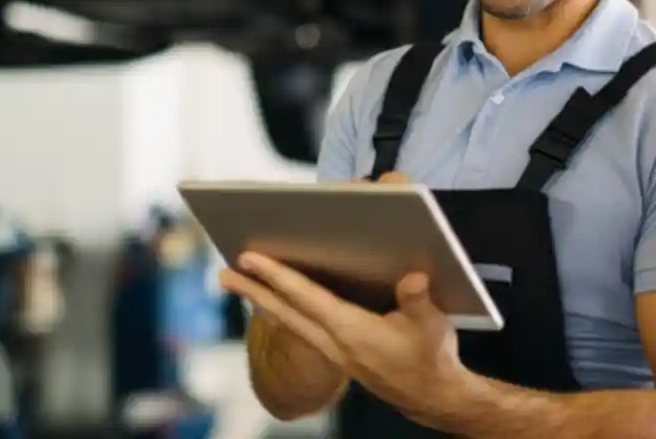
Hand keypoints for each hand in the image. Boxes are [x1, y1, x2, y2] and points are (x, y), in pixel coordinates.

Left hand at [220, 252, 469, 428]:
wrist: (431, 396)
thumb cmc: (431, 356)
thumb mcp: (432, 326)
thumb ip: (418, 300)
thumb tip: (412, 277)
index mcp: (353, 332)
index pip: (307, 299)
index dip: (278, 277)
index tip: (250, 259)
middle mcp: (335, 343)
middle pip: (286, 312)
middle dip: (254, 291)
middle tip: (223, 272)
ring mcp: (332, 352)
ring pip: (289, 322)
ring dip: (262, 301)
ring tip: (236, 282)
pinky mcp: (337, 355)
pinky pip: (300, 329)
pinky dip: (281, 311)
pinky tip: (271, 301)